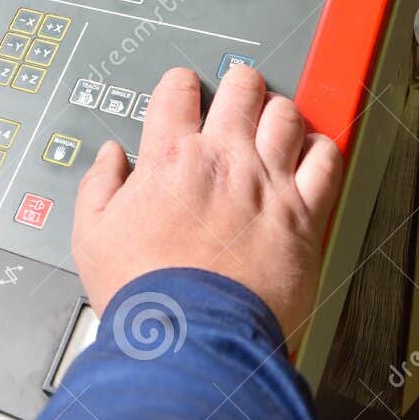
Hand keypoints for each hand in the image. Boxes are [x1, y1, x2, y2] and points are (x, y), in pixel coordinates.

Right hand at [72, 65, 342, 347]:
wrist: (191, 338)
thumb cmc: (145, 294)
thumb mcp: (92, 236)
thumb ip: (99, 186)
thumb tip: (110, 158)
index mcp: (170, 158)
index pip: (178, 92)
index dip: (180, 84)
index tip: (183, 91)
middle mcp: (224, 161)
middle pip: (241, 88)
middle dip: (238, 82)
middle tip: (237, 89)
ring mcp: (267, 185)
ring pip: (286, 116)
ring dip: (278, 110)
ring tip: (274, 119)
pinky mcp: (303, 217)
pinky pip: (326, 163)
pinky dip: (320, 150)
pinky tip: (312, 154)